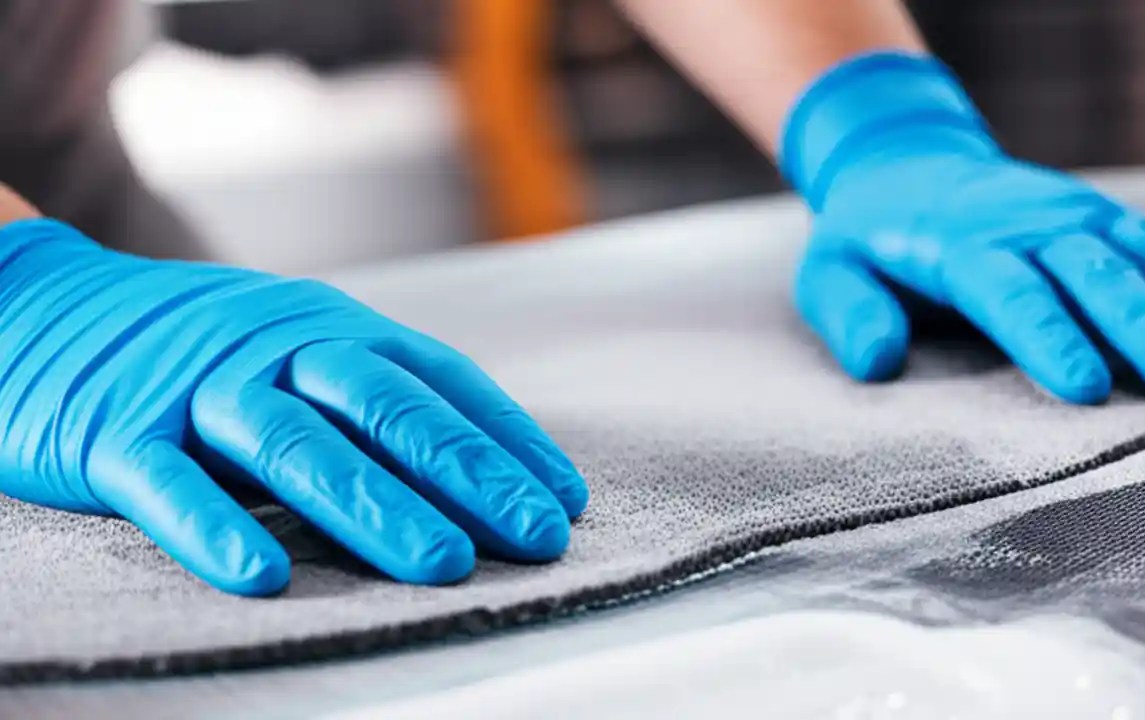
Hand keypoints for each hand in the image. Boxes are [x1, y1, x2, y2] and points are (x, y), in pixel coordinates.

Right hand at [0, 219, 587, 594]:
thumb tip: (475, 461)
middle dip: (466, 476)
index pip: (436, 381)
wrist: (43, 304)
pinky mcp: (113, 433)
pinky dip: (212, 528)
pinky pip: (166, 483)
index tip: (561, 500)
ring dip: (372, 507)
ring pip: (292, 446)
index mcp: (327, 329)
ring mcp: (194, 389)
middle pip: (383, 408)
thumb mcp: (295, 346)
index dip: (505, 440)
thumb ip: (368, 394)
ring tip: (441, 565)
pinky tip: (261, 579)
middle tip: (534, 537)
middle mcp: (273, 349)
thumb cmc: (200, 348)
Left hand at [782, 52, 1144, 402]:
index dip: (1051, 338)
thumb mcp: (829, 273)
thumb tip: (878, 363)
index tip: (1090, 389)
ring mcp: (1075, 213)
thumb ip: (850, 316)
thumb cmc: (866, 239)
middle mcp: (1029, 222)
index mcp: (960, 245)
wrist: (905, 164)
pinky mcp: (1105, 216)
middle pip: (1094, 273)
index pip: (1011, 292)